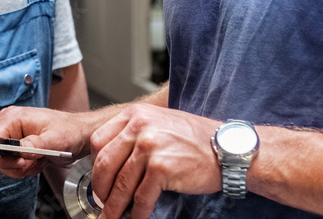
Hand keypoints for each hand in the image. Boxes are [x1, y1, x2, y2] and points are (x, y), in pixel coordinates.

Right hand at [0, 106, 94, 178]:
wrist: (80, 134)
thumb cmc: (70, 131)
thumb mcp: (55, 139)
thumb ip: (36, 144)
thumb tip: (20, 150)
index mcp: (13, 118)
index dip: (2, 158)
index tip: (22, 163)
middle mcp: (8, 124)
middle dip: (14, 166)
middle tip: (33, 164)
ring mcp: (12, 134)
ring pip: (3, 163)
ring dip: (22, 168)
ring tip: (39, 160)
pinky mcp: (16, 144)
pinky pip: (11, 164)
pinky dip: (25, 168)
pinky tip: (38, 161)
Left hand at [89, 103, 221, 218]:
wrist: (228, 148)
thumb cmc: (195, 138)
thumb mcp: (158, 123)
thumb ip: (134, 135)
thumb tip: (111, 162)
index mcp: (134, 115)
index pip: (98, 141)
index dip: (93, 165)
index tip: (96, 180)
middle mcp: (139, 127)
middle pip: (104, 164)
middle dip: (99, 189)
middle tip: (101, 202)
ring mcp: (150, 147)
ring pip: (121, 184)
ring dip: (114, 207)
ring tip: (112, 217)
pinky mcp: (162, 168)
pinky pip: (141, 197)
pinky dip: (136, 213)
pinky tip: (136, 218)